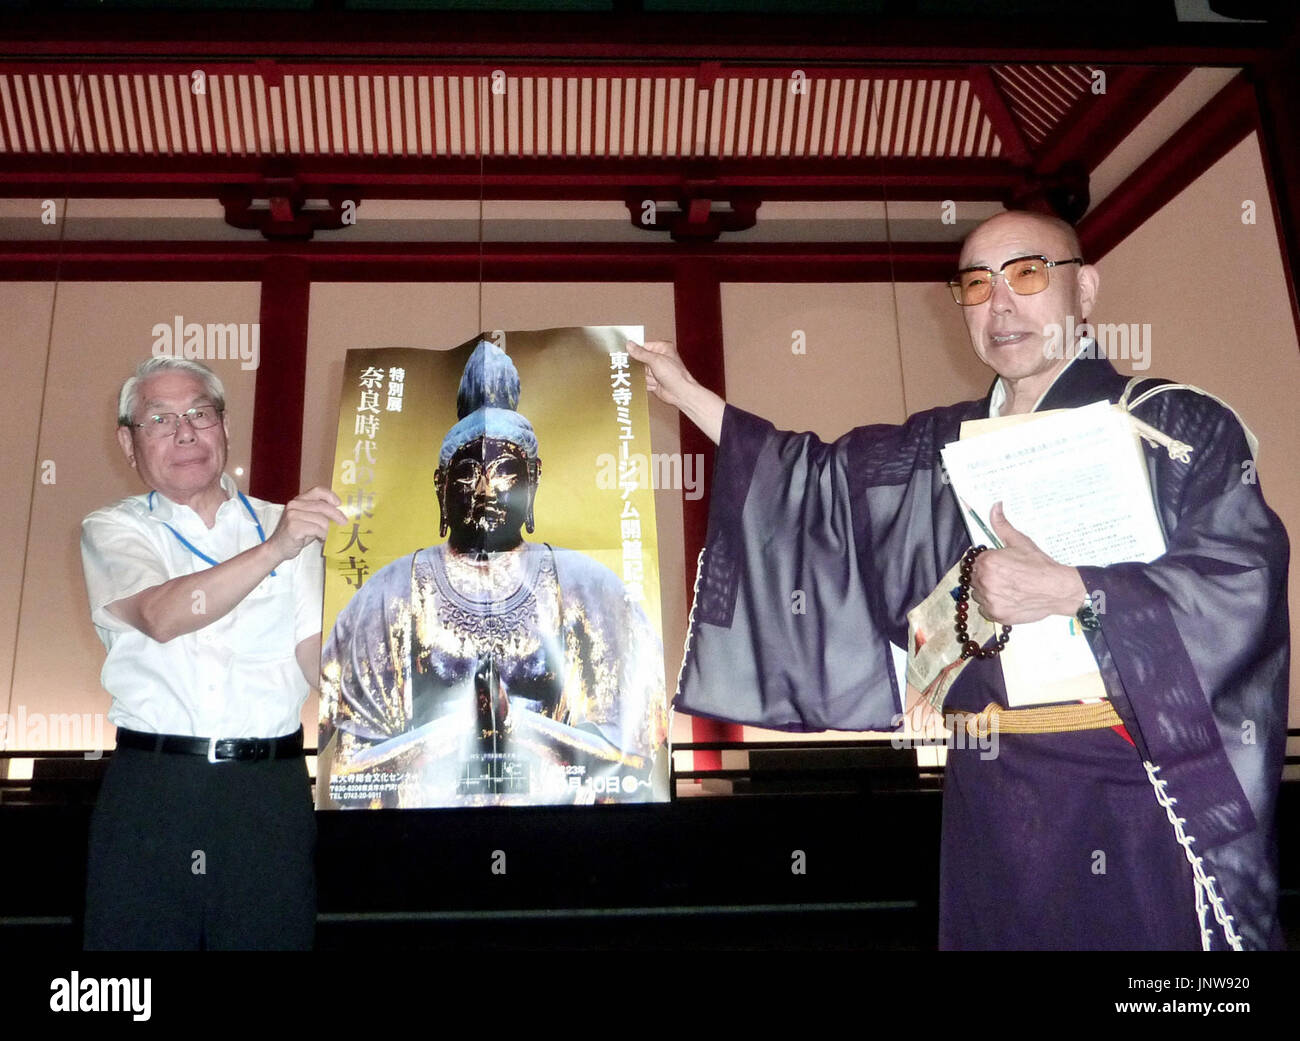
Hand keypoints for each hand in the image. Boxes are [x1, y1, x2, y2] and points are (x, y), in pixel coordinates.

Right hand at [268, 486, 348, 563]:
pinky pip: (316, 529)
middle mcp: (294, 505)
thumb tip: (340, 515)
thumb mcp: (307, 520)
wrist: (277, 548)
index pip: (317, 490)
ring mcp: (292, 515)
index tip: (339, 504)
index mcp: (298, 500)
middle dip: (336, 515)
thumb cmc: (295, 535)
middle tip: (344, 522)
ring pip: (321, 519)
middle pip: (322, 506)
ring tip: (329, 535)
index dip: (330, 496)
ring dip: (328, 529)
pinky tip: (322, 539)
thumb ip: (319, 514)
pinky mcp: (293, 527)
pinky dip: (322, 535)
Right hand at [625, 339, 696, 409]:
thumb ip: (641, 353)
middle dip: (640, 367)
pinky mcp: (653, 381)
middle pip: (640, 360)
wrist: (681, 393)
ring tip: (654, 379)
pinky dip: (646, 383)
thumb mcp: (656, 360)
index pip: (643, 346)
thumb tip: (629, 345)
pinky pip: (642, 381)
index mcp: (662, 348)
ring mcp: (656, 370)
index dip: (634, 351)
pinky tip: (655, 384)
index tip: (625, 354)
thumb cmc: (675, 375)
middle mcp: (659, 358)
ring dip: (645, 377)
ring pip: (640, 372)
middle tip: (642, 369)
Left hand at [968, 502, 1086, 624]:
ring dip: (988, 592)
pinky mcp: (996, 615)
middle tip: (1005, 577)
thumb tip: (995, 506)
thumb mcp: (1020, 541)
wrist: (1058, 589)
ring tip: (1008, 588)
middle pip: (974, 579)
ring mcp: (989, 600)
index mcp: (986, 561)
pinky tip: (1008, 599)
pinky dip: (994, 605)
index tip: (997, 565)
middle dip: (985, 576)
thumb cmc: (1039, 565)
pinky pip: (985, 610)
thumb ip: (1002, 525)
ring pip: (978, 595)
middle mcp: (984, 581)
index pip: (972, 562)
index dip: (984, 563)